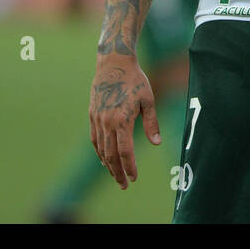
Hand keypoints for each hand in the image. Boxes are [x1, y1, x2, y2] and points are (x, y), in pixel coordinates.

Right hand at [89, 53, 160, 188]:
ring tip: (116, 176)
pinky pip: (95, 139)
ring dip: (108, 165)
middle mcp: (107, 122)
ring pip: (101, 149)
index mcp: (123, 120)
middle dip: (118, 172)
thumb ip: (152, 123)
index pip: (125, 151)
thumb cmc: (135, 80)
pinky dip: (99, 152)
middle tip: (124, 185)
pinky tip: (105, 160)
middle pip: (111, 155)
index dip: (129, 167)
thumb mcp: (149, 99)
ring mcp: (98, 119)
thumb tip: (157, 143)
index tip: (134, 178)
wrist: (113, 63)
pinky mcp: (92, 115)